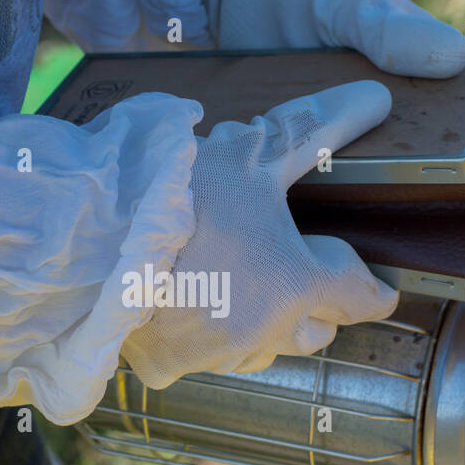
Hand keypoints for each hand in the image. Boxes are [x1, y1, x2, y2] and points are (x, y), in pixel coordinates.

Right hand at [120, 80, 398, 388]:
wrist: (84, 240)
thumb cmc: (173, 195)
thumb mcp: (251, 155)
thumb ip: (315, 131)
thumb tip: (378, 97)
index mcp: (296, 284)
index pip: (361, 299)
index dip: (373, 288)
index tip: (380, 287)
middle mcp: (266, 333)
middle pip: (316, 334)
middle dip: (312, 307)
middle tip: (290, 268)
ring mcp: (217, 356)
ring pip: (261, 349)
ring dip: (258, 322)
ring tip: (228, 277)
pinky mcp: (169, 368)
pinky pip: (204, 359)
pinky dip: (203, 334)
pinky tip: (184, 299)